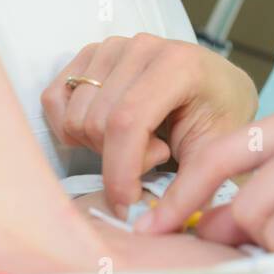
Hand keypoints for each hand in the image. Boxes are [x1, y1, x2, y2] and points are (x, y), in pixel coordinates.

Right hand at [41, 33, 257, 215]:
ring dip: (98, 144)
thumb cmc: (218, 117)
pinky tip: (108, 131)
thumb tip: (148, 226)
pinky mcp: (90, 55)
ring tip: (138, 139)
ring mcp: (112, 47)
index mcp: (178, 65)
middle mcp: (141, 48)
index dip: (119, 170)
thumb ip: (187, 189)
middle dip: (117, 160)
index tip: (127, 203)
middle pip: (96, 123)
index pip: (127, 121)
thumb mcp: (216, 154)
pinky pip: (54, 99)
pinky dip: (71, 127)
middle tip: (155, 156)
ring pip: (74, 116)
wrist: (217, 85)